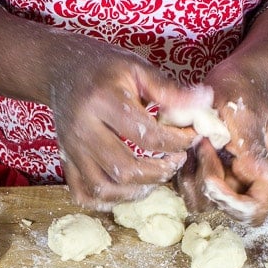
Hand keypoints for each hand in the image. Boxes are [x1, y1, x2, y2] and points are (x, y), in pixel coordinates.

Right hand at [47, 33, 209, 210]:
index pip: (147, 136)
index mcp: (102, 101)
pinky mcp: (65, 160)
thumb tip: (206, 102)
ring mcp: (71, 149)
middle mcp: (83, 129)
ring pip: (105, 188)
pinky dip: (108, 199)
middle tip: (176, 161)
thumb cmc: (104, 67)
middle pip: (125, 169)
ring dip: (137, 190)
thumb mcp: (138, 68)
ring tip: (156, 176)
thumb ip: (170, 90)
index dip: (177, 142)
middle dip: (160, 172)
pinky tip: (128, 187)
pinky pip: (84, 194)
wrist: (61, 68)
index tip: (191, 137)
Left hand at [176, 63, 267, 224]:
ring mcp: (225, 178)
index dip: (232, 204)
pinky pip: (187, 187)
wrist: (231, 80)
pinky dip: (182, 171)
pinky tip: (188, 146)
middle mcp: (246, 180)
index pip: (255, 211)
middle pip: (226, 210)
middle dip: (209, 185)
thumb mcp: (246, 115)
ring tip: (197, 143)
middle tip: (204, 148)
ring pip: (202, 202)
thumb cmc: (243, 92)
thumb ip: (252, 148)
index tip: (212, 180)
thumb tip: (266, 177)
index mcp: (265, 171)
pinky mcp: (205, 172)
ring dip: (192, 178)